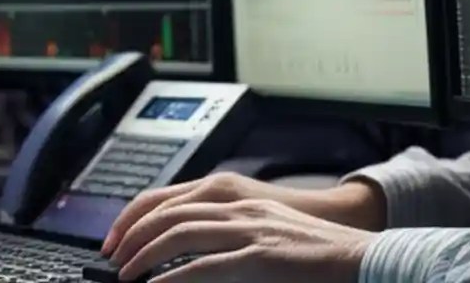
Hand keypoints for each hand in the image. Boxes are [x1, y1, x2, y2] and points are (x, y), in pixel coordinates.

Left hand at [103, 173, 384, 254]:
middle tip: (111, 258)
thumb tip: (182, 251)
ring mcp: (248, 229)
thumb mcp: (258, 227)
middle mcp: (235, 206)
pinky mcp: (261, 256)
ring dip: (145, 255)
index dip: (133, 218)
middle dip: (131, 236)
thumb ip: (223, 231)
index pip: (167, 198)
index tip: (114, 238)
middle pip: (166, 213)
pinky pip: (206, 265)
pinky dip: (175, 276)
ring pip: (180, 235)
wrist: (358, 253)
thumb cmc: (309, 248)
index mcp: (231, 195)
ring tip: (126, 274)